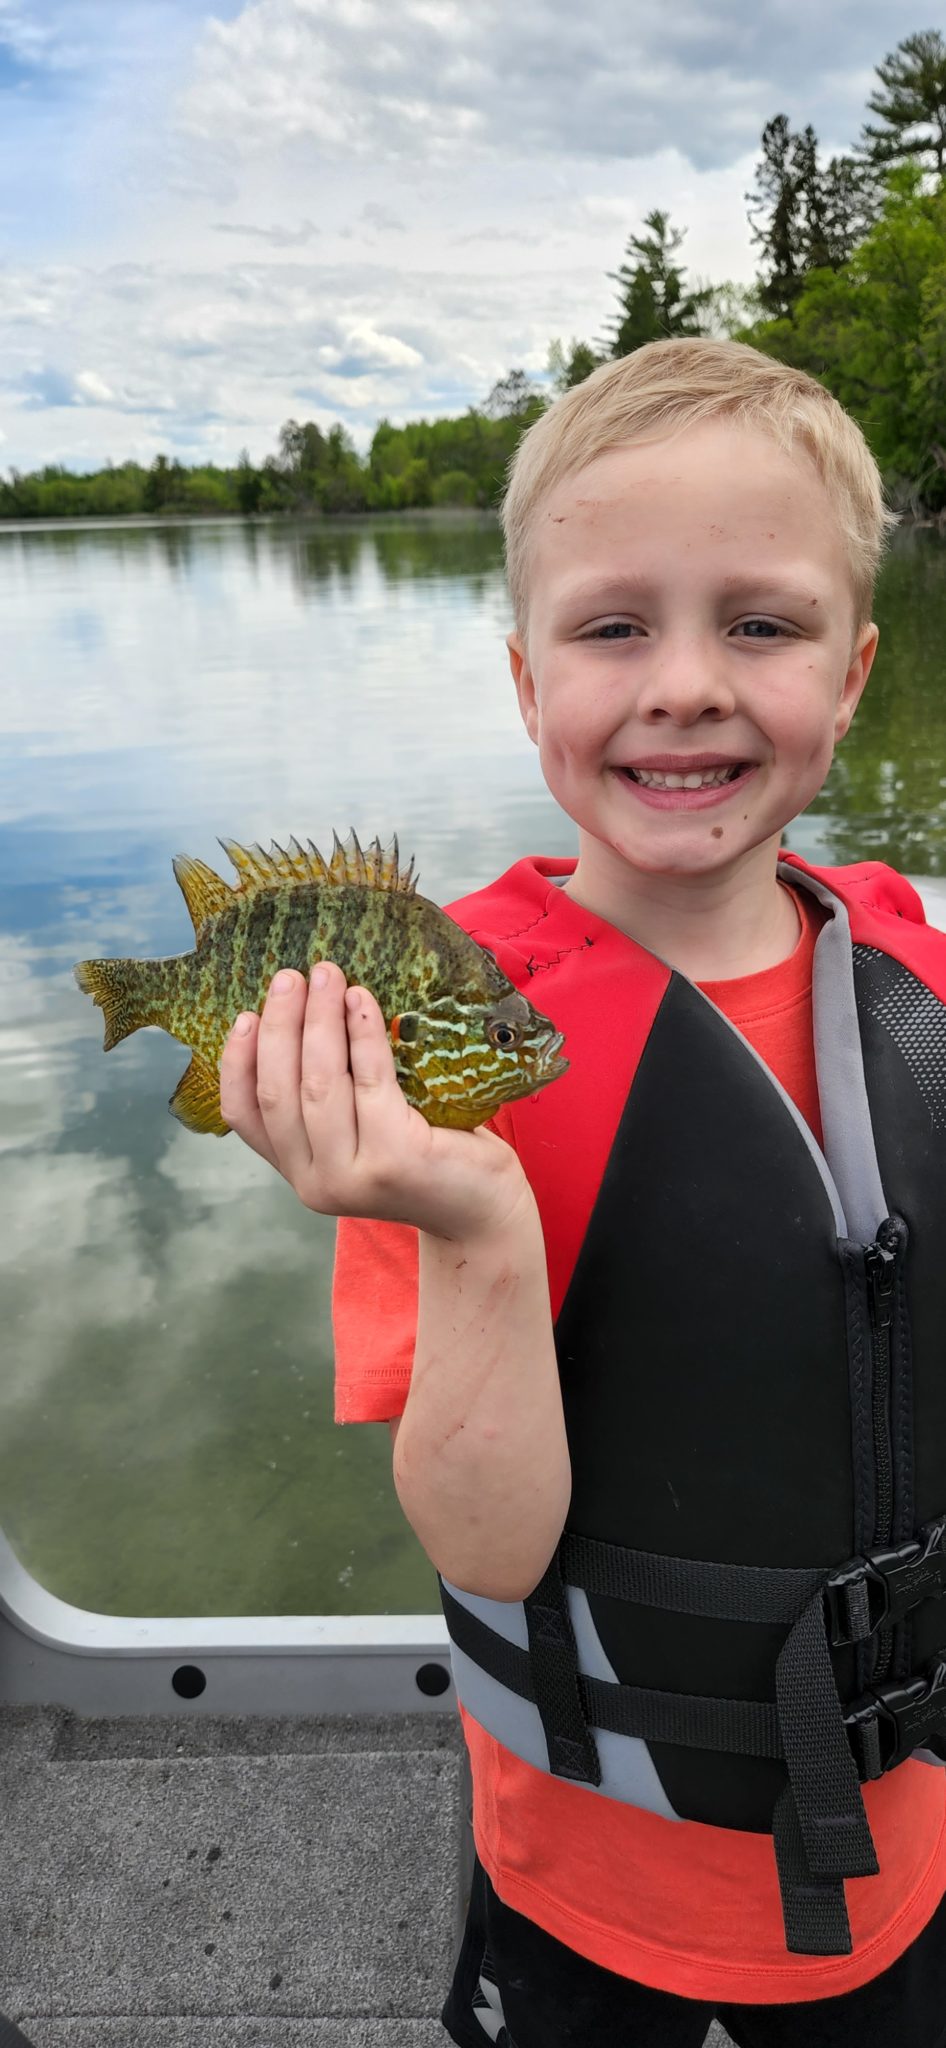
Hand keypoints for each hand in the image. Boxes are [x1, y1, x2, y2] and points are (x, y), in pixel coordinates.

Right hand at [219, 962, 532, 1240]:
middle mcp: (316, 1183)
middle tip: (288, 977)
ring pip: (319, 1084)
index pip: (244, 1117)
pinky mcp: (395, 1157)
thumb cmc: (424, 1156)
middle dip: (280, 1027)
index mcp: (299, 1172)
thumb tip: (305, 1012)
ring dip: (318, 1021)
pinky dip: (362, 1034)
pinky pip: (370, 1081)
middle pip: (278, 1093)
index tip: (244, 1016)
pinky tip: (360, 1001)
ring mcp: (353, 1175)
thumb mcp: (360, 1137)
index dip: (237, 1063)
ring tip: (326, 975)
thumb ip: (328, 1102)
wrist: (481, 1210)